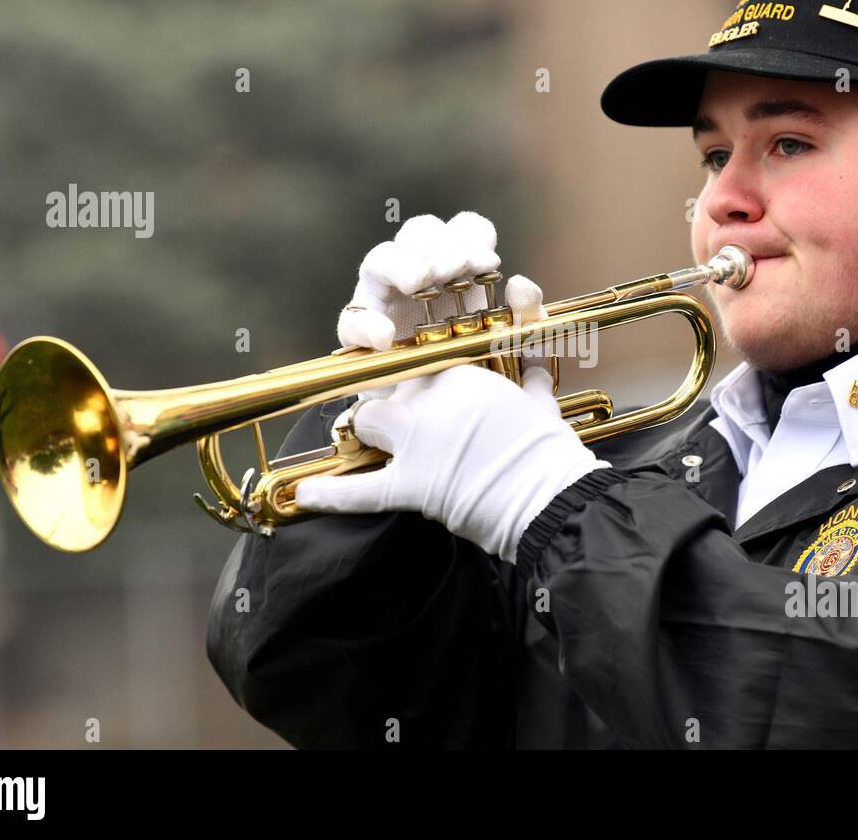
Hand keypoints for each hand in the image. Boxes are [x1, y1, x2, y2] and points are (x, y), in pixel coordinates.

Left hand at [295, 364, 609, 562]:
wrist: (553, 497)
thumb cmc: (549, 450)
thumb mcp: (539, 399)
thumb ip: (528, 372)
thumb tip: (532, 360)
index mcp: (462, 371)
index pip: (422, 361)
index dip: (424, 378)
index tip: (432, 390)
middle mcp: (433, 397)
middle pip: (391, 386)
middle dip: (397, 402)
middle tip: (417, 421)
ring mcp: (418, 440)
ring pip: (369, 420)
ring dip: (372, 430)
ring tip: (375, 440)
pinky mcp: (412, 486)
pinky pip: (360, 491)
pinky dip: (330, 495)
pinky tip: (303, 493)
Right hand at [338, 212, 542, 399]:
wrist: (442, 425)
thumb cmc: (478, 373)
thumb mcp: (511, 345)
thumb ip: (524, 316)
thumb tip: (522, 284)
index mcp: (458, 269)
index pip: (462, 229)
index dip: (473, 236)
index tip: (488, 263)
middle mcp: (418, 274)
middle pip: (419, 231)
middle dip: (439, 244)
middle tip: (456, 269)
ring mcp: (383, 298)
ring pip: (380, 258)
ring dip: (403, 263)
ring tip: (420, 283)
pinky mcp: (359, 333)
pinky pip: (353, 318)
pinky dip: (367, 323)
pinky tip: (388, 337)